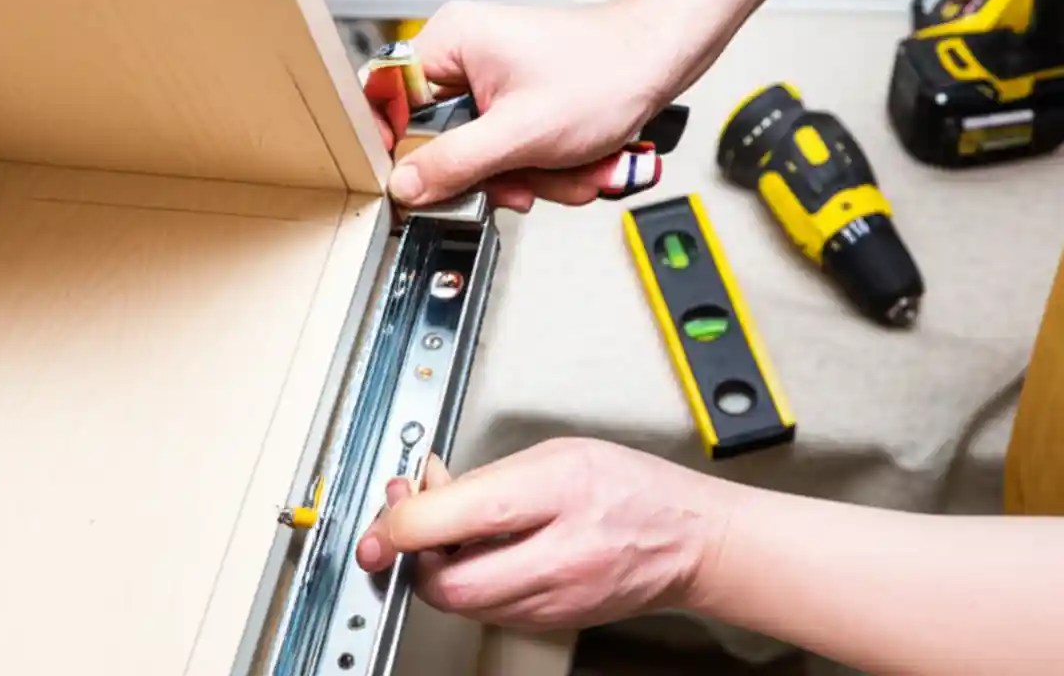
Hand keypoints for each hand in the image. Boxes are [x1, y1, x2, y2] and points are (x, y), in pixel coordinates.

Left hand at [355, 438, 730, 630]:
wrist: (690, 542)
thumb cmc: (632, 489)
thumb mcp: (555, 455)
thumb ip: (486, 476)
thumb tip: (423, 491)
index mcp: (557, 496)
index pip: (456, 520)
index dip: (404, 520)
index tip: (386, 512)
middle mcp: (556, 560)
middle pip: (448, 584)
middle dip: (411, 554)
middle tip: (405, 516)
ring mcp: (552, 602)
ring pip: (460, 601)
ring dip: (434, 565)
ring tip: (442, 522)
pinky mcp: (547, 622)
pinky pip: (485, 606)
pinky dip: (465, 578)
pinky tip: (473, 547)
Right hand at [367, 1, 672, 212]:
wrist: (661, 65)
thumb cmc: (606, 73)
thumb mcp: (521, 133)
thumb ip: (455, 163)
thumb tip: (404, 187)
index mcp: (450, 43)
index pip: (387, 99)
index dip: (396, 147)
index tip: (415, 182)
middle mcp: (463, 59)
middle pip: (436, 142)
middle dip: (489, 174)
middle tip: (520, 180)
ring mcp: (489, 85)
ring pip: (475, 158)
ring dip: (523, 177)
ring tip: (562, 167)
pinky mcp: (513, 106)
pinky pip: (504, 157)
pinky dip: (539, 171)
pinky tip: (568, 163)